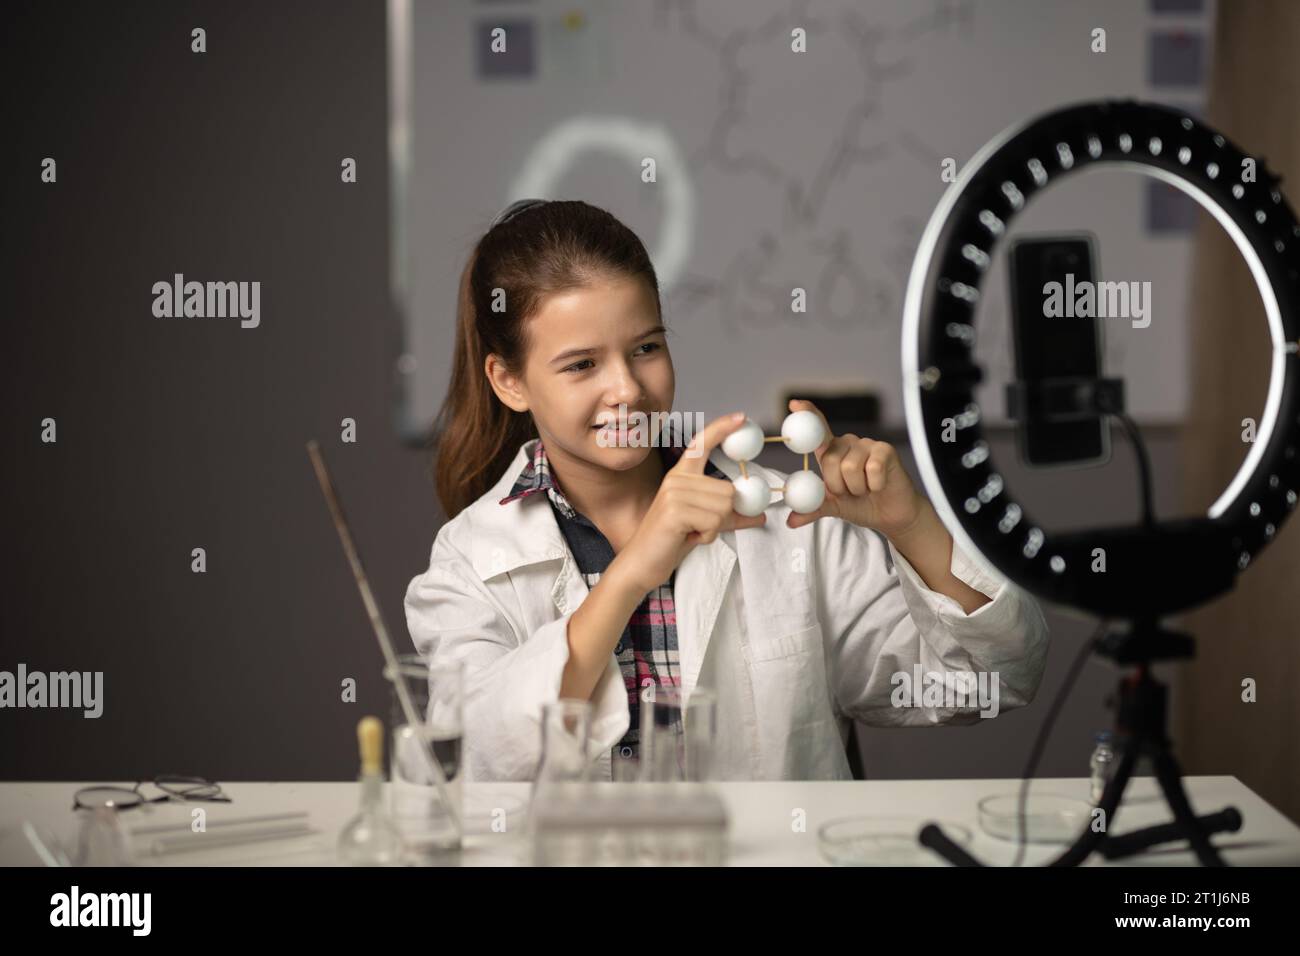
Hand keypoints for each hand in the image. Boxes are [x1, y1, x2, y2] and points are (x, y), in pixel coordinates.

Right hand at [609, 412, 766, 594]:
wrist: (641, 563)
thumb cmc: (670, 542)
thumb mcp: (704, 525)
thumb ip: (730, 517)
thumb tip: (759, 515)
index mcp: (681, 475)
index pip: (702, 444)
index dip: (722, 429)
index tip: (742, 417)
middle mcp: (677, 479)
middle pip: (728, 491)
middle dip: (722, 517)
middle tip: (698, 527)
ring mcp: (675, 493)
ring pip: (723, 508)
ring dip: (713, 529)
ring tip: (691, 532)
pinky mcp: (675, 511)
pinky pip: (713, 523)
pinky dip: (706, 537)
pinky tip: (687, 537)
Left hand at [784, 399, 926, 536]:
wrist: (891, 515)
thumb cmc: (862, 505)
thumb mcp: (833, 508)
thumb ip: (812, 509)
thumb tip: (790, 521)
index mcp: (831, 453)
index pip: (817, 430)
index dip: (807, 414)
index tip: (794, 403)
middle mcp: (847, 444)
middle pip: (830, 459)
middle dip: (838, 485)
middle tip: (851, 492)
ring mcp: (867, 444)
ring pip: (850, 466)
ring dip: (857, 487)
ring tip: (866, 488)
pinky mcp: (885, 450)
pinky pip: (873, 468)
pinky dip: (874, 485)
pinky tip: (880, 485)